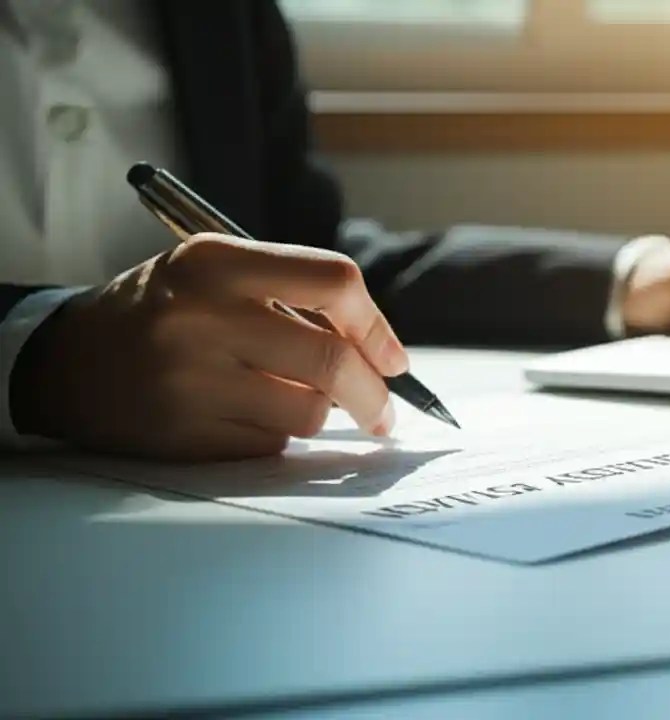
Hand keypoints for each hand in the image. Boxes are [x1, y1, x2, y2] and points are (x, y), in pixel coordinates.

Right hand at [17, 234, 409, 460]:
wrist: (67, 360)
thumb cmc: (166, 311)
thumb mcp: (217, 273)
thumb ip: (294, 297)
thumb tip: (383, 357)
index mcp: (216, 262)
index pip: (334, 282)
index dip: (376, 326)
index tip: (393, 358)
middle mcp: (202, 317)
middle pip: (331, 362)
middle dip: (374, 395)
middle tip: (383, 410)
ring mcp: (190, 379)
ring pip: (308, 413)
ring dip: (317, 414)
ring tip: (287, 399)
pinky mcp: (183, 434)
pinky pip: (271, 445)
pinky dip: (277, 436)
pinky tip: (245, 417)